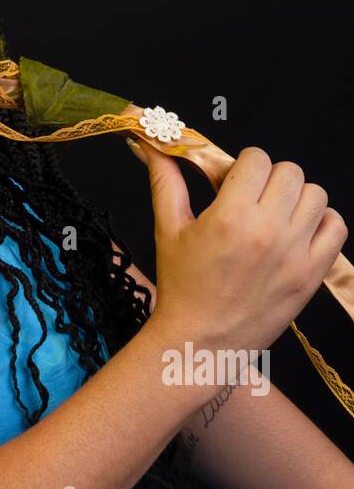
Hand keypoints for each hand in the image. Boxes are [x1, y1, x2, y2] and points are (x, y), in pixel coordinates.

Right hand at [127, 139, 347, 353]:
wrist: (201, 341)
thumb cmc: (182, 287)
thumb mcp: (168, 229)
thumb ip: (165, 181)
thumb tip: (154, 146)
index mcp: (231, 216)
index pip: (257, 158)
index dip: (243, 165)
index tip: (234, 182)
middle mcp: (268, 231)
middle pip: (289, 171)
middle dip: (268, 179)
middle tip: (252, 199)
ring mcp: (295, 253)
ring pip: (316, 194)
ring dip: (296, 198)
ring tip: (274, 216)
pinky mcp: (312, 274)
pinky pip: (336, 227)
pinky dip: (322, 222)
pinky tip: (297, 232)